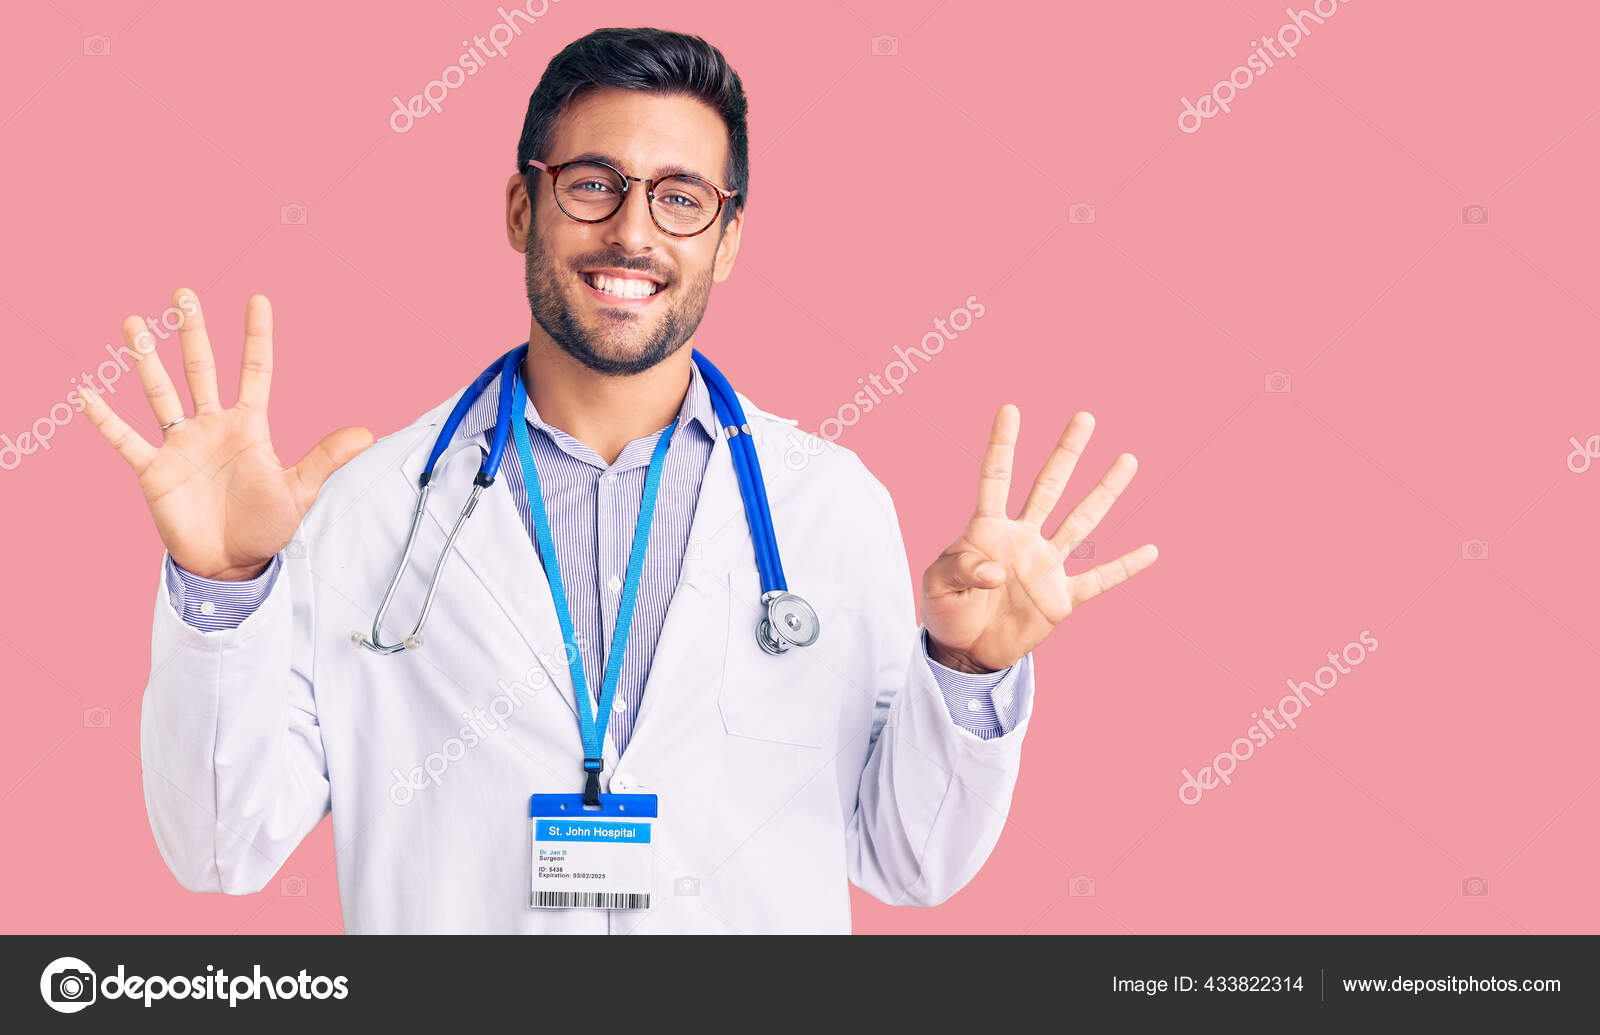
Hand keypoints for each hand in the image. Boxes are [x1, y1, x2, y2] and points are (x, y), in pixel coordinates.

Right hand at [83, 289, 373, 579]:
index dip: (256, 336)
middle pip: (202, 369)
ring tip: (134, 322)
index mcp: (249, 427)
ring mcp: (181, 445)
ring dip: (146, 358)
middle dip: (194, 332)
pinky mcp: (154, 470)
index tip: (258, 299)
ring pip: (161, 392)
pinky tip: (86, 393)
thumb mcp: (298, 490)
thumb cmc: (266, 526)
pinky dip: (106, 419)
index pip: (255, 371)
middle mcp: (212, 427)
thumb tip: (367, 432)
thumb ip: (325, 458)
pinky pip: (125, 439)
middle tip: (184, 293)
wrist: (231, 563)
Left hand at [922, 405, 1157, 672]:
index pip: (996, 479)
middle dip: (1066, 452)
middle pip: (1048, 487)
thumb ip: (963, 569)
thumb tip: (998, 571)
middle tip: (1085, 417)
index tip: (1010, 409)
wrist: (965, 651)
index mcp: (987, 530)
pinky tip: (1150, 550)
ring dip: (1104, 491)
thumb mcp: (938, 585)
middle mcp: (1023, 539)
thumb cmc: (946, 610)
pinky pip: (1099, 580)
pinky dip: (1125, 567)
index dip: (1002, 445)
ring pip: (1081, 521)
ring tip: (1128, 459)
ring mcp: (1045, 566)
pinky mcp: (1061, 598)